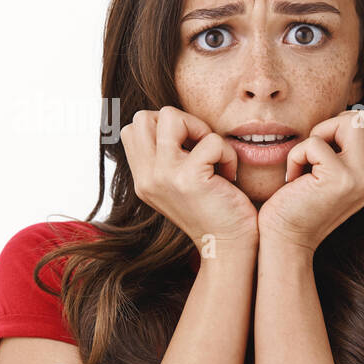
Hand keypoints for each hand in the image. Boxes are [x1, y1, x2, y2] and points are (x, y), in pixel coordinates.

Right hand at [121, 106, 258, 246]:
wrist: (227, 247)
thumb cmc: (214, 213)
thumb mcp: (180, 186)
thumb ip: (167, 159)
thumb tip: (172, 123)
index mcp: (142, 178)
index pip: (133, 128)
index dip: (165, 128)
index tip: (189, 149)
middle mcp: (146, 177)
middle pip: (144, 117)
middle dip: (180, 122)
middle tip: (202, 147)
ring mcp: (163, 177)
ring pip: (171, 117)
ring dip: (200, 129)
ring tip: (213, 156)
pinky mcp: (189, 179)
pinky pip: (211, 141)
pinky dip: (227, 153)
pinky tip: (229, 176)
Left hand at [258, 107, 363, 252]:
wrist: (287, 240)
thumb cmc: (302, 205)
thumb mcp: (336, 177)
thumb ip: (351, 153)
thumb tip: (352, 116)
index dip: (362, 125)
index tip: (335, 144)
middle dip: (347, 119)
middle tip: (325, 142)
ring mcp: (362, 179)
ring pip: (353, 121)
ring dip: (322, 131)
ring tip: (309, 157)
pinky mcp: (340, 180)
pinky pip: (316, 142)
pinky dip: (297, 154)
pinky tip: (293, 177)